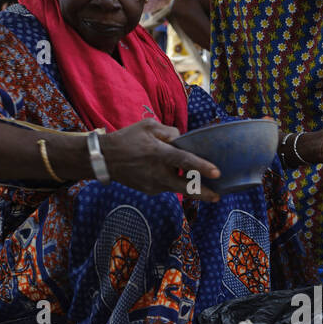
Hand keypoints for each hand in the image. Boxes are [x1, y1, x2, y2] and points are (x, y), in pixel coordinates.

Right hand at [101, 119, 220, 199]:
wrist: (104, 159)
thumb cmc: (127, 139)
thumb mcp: (148, 126)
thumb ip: (169, 131)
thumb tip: (183, 139)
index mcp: (158, 153)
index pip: (184, 161)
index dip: (201, 167)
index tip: (217, 173)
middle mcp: (158, 172)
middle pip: (185, 186)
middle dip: (203, 193)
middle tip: (218, 196)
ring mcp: (154, 184)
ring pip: (178, 188)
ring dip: (191, 187)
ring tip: (204, 186)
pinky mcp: (150, 191)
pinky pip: (168, 186)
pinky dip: (174, 181)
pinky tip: (175, 175)